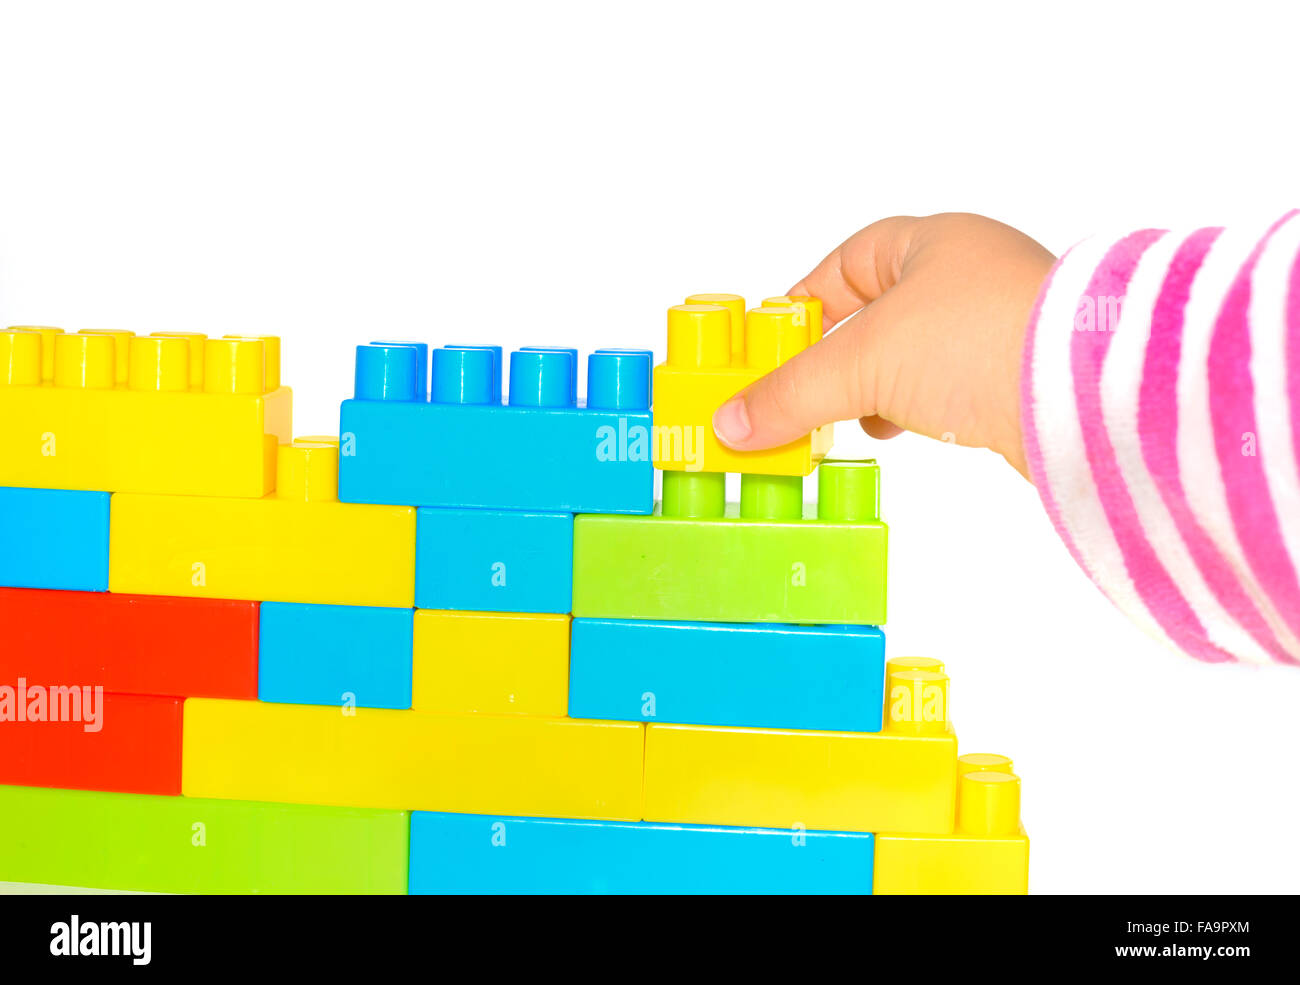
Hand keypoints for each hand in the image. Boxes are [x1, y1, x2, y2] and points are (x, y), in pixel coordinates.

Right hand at [711, 213, 1056, 477]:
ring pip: (907, 356)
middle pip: (873, 316)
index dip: (801, 305)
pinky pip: (941, 388)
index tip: (768, 346)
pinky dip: (908, 409)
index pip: (844, 265)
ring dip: (868, 389)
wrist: (1083, 395)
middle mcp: (964, 277)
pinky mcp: (1012, 377)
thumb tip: (733, 423)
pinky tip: (894, 432)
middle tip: (791, 393)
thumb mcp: (863, 362)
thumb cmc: (981, 340)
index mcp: (929, 243)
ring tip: (836, 421)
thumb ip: (792, 392)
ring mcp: (992, 328)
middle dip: (830, 358)